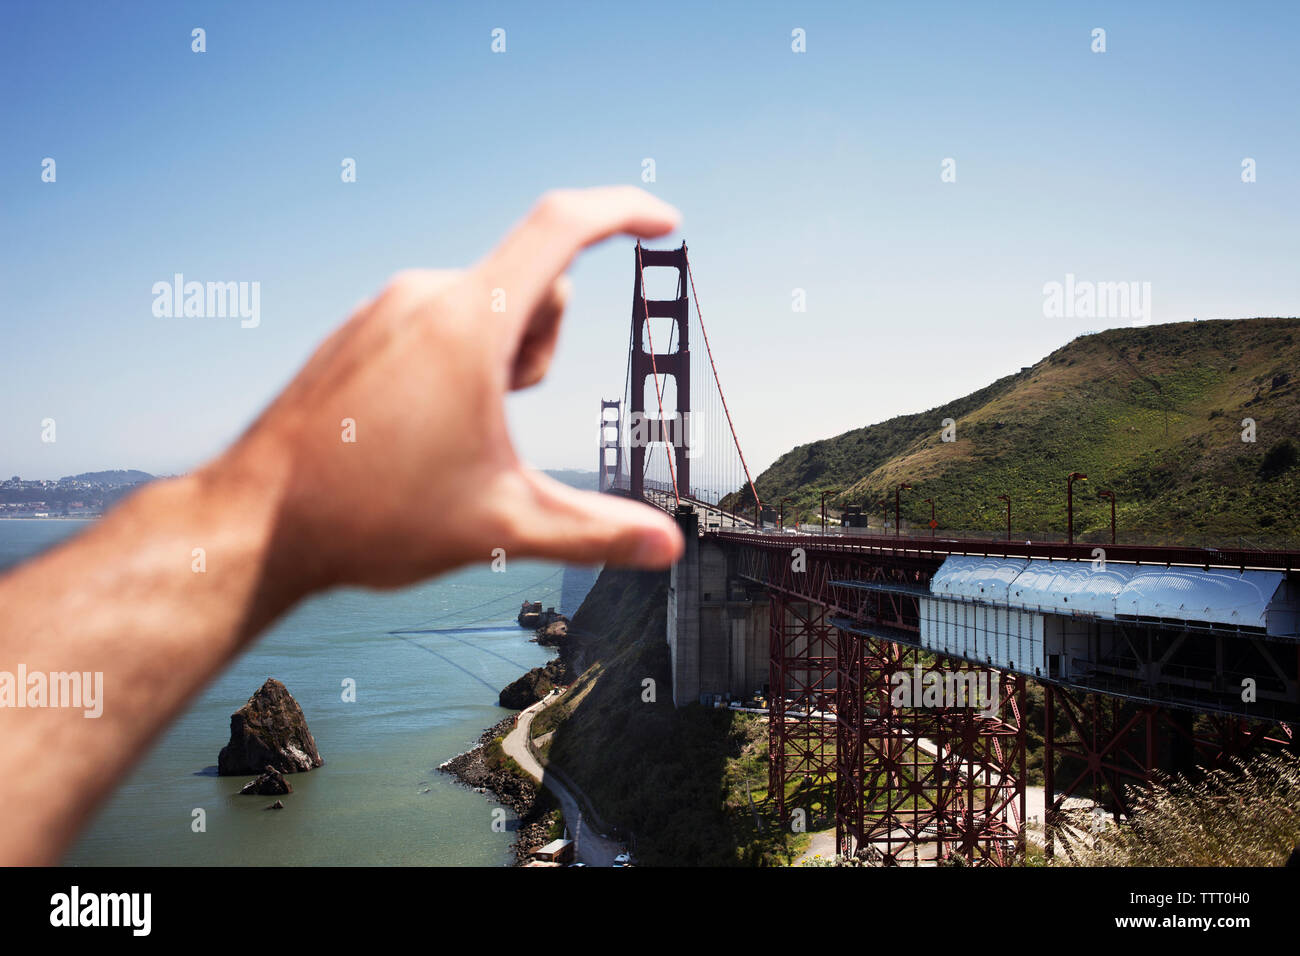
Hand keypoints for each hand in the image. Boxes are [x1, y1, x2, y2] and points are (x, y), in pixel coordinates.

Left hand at [215, 186, 686, 592]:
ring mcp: (384, 308)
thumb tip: (666, 547)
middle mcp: (422, 295)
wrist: (256, 523)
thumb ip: (596, 531)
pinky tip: (420, 424)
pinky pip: (435, 315)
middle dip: (546, 343)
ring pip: (484, 299)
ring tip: (458, 430)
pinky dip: (458, 355)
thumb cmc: (370, 518)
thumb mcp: (502, 526)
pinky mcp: (358, 330)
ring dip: (502, 352)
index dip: (624, 214)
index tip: (664, 222)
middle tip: (506, 418)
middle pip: (531, 280)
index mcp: (466, 323)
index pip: (562, 228)